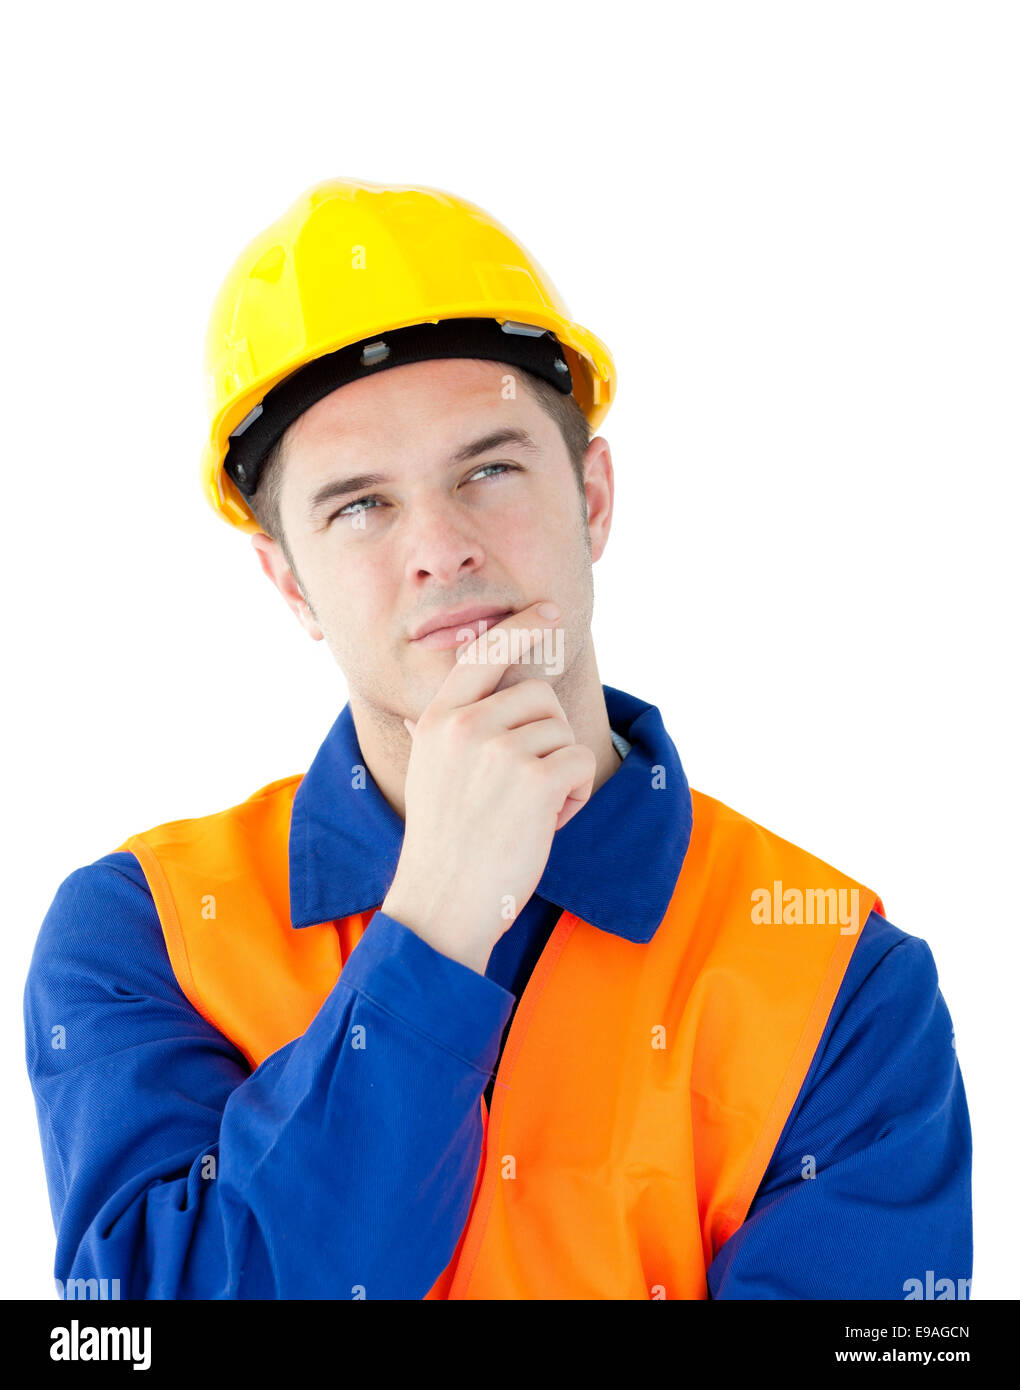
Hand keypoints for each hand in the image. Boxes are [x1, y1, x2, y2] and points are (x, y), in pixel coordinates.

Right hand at [380, 601, 596, 973]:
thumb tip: (467, 693)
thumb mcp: (432, 770)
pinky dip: (573, 798)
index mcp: (437, 718)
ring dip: (559, 774)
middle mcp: (465, 725)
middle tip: (518, 790)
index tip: (549, 612)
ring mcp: (500, 750)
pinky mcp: (536, 779)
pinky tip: (543, 824)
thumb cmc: (445, 842)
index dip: (521, 628)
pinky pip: (579, 764)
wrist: (444, 902)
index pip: (484, 652)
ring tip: (524, 812)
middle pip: (539, 696)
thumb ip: (450, 729)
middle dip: (546, 738)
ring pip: (562, 732)